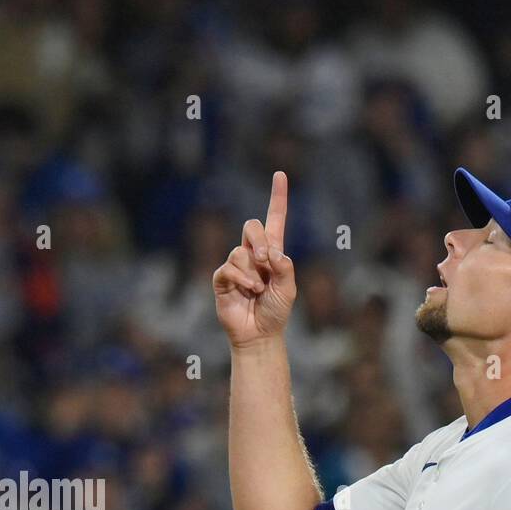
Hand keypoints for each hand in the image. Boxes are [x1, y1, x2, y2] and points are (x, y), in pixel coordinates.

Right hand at [213, 172, 296, 346]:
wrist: (259, 335)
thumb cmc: (275, 312)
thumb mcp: (288, 289)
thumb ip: (285, 267)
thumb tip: (271, 251)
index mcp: (272, 253)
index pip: (274, 219)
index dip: (278, 197)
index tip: (280, 174)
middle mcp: (252, 254)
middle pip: (252, 226)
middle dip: (260, 240)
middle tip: (266, 261)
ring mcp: (236, 264)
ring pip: (240, 250)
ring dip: (253, 271)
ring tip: (258, 290)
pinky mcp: (222, 278)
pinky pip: (229, 266)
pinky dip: (242, 278)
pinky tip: (249, 291)